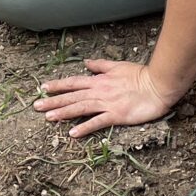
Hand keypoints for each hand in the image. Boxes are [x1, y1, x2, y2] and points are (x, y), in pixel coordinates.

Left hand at [36, 59, 177, 138]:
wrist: (158, 85)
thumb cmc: (141, 75)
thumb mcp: (118, 66)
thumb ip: (101, 65)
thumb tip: (87, 62)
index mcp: (99, 80)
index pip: (74, 82)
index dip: (58, 85)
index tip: (43, 87)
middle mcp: (100, 91)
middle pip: (72, 96)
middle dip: (53, 100)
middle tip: (36, 106)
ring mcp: (107, 103)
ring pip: (80, 108)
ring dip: (63, 112)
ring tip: (48, 117)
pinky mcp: (116, 115)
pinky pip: (97, 122)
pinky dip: (84, 127)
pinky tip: (72, 133)